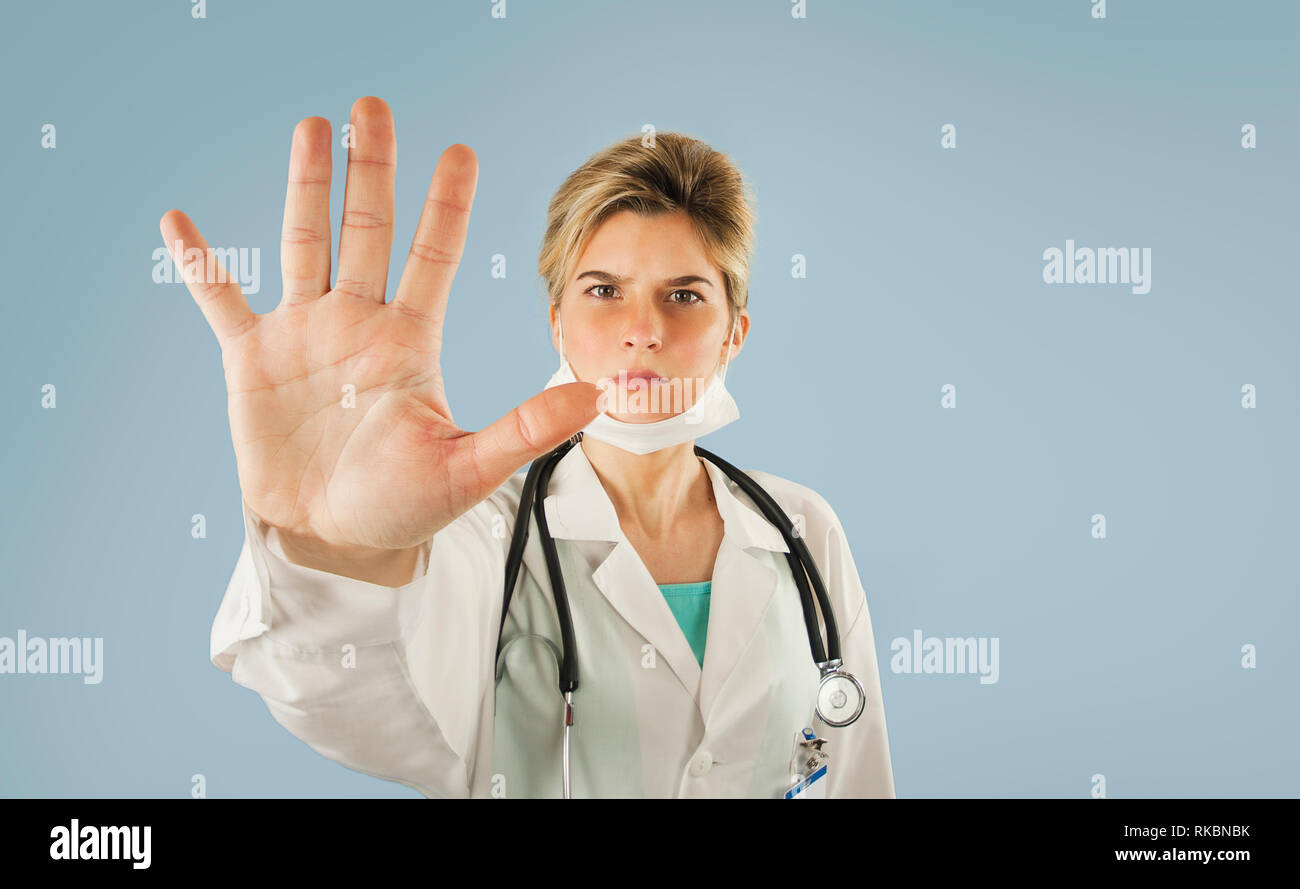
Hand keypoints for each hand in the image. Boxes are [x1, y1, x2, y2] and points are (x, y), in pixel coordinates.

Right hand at [161, 97, 600, 552]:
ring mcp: (305, 334)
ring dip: (305, 187)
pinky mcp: (253, 359)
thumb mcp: (468, 469)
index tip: (462, 153)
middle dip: (371, 170)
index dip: (447, 206)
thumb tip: (596, 397)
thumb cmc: (404, 506)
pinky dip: (201, 264)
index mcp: (410, 341)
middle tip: (373, 107)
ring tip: (309, 128)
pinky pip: (223, 301)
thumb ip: (525, 429)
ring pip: (305, 243)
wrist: (335, 539)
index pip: (434, 257)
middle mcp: (360, 323)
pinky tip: (179, 222)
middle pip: (367, 230)